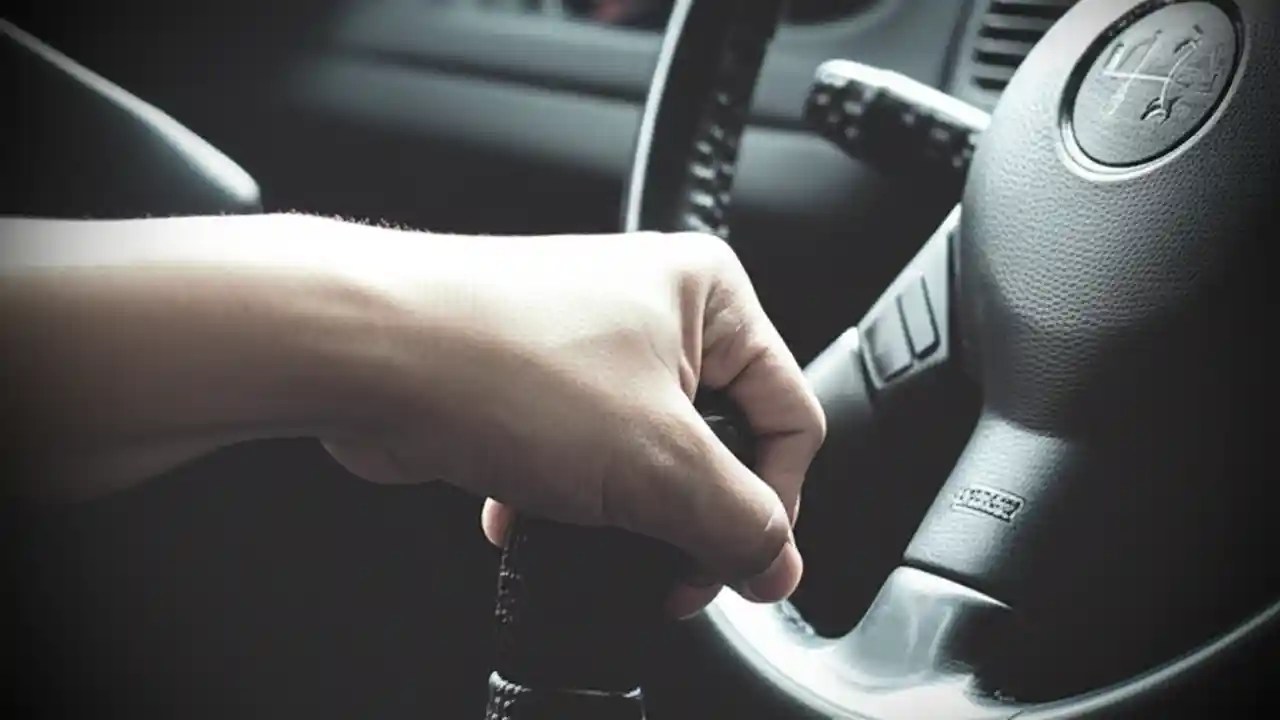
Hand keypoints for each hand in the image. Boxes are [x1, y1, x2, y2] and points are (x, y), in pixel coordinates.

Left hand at [324, 230, 825, 616]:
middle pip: (720, 446)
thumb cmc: (502, 363)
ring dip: (621, 515)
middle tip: (668, 568)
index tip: (740, 564)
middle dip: (688, 514)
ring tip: (585, 532)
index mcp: (711, 298)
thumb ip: (736, 521)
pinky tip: (528, 516)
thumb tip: (776, 562)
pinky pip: (586, 461)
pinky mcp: (541, 384)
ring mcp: (595, 346)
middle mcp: (657, 311)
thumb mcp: (656, 462)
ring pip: (648, 462)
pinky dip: (566, 503)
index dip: (772, 505)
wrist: (368, 352)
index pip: (790, 418)